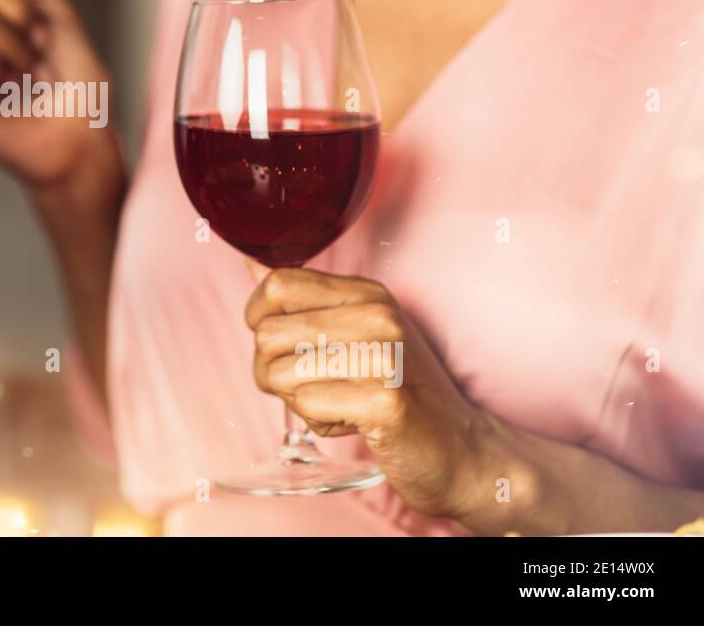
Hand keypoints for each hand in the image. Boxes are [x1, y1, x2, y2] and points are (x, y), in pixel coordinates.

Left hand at [245, 267, 508, 521]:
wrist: (461, 448)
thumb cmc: (400, 391)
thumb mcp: (356, 332)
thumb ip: (304, 301)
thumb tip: (252, 264)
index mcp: (366, 293)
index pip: (278, 284)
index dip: (258, 318)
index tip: (278, 345)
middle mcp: (376, 316)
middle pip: (269, 333)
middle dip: (270, 371)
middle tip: (307, 387)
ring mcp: (383, 357)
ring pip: (280, 373)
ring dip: (295, 401)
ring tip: (335, 404)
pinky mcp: (385, 402)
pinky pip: (307, 406)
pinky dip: (318, 423)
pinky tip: (351, 423)